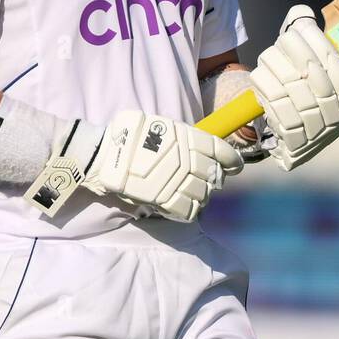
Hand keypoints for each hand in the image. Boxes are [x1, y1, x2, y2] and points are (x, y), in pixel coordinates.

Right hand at [83, 109, 243, 221]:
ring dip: (200, 196)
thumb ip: (180, 139)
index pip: (221, 151)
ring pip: (204, 195)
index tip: (233, 166)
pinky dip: (188, 211)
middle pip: (214, 176)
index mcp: (188, 138)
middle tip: (204, 182)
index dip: (231, 161)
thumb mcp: (160, 127)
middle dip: (213, 180)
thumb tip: (197, 150)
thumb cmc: (128, 137)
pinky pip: (188, 211)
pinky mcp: (166, 200)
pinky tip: (182, 208)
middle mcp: (188, 160)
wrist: (105, 155)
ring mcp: (178, 182)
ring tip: (190, 195)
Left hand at [250, 5, 338, 170]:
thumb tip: (301, 12)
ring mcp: (319, 133)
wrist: (291, 141)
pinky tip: (259, 87)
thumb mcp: (307, 70)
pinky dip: (267, 96)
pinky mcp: (296, 145)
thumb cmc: (300, 97)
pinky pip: (279, 112)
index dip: (314, 44)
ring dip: (273, 74)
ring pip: (292, 92)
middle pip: (312, 76)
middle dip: (291, 55)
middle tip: (276, 44)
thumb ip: (306, 40)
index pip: (335, 65)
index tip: (295, 31)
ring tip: (263, 64)